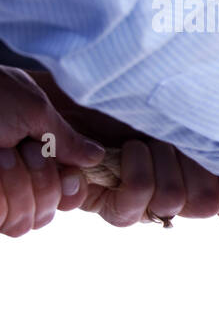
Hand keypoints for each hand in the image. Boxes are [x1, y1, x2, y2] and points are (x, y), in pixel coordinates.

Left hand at [0, 66, 105, 235]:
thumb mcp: (33, 109)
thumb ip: (66, 137)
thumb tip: (95, 155)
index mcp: (35, 158)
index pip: (66, 196)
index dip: (70, 189)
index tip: (66, 169)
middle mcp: (14, 182)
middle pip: (48, 214)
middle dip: (40, 181)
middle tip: (17, 149)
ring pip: (24, 222)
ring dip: (14, 184)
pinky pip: (3, 219)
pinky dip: (1, 192)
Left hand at [15, 70, 218, 228]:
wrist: (75, 74)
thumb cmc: (131, 80)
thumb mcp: (186, 101)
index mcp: (205, 160)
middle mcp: (177, 181)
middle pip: (210, 204)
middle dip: (197, 166)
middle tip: (178, 139)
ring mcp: (144, 194)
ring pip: (177, 203)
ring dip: (161, 164)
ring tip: (143, 139)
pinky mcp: (107, 203)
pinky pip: (135, 208)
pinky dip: (132, 174)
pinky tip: (124, 151)